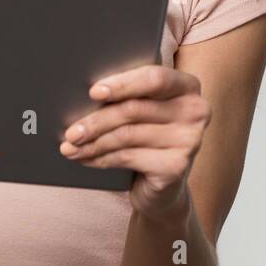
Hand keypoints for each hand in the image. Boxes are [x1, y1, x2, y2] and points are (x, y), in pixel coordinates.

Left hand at [59, 65, 209, 225]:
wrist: (163, 187)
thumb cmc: (148, 138)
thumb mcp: (143, 111)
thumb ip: (129, 96)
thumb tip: (87, 94)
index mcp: (187, 86)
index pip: (154, 78)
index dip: (122, 84)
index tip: (93, 92)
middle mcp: (195, 110)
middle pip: (134, 109)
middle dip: (96, 120)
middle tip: (71, 130)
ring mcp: (189, 140)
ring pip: (127, 134)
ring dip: (93, 141)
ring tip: (69, 146)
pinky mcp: (176, 166)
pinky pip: (128, 157)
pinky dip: (101, 158)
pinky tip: (85, 159)